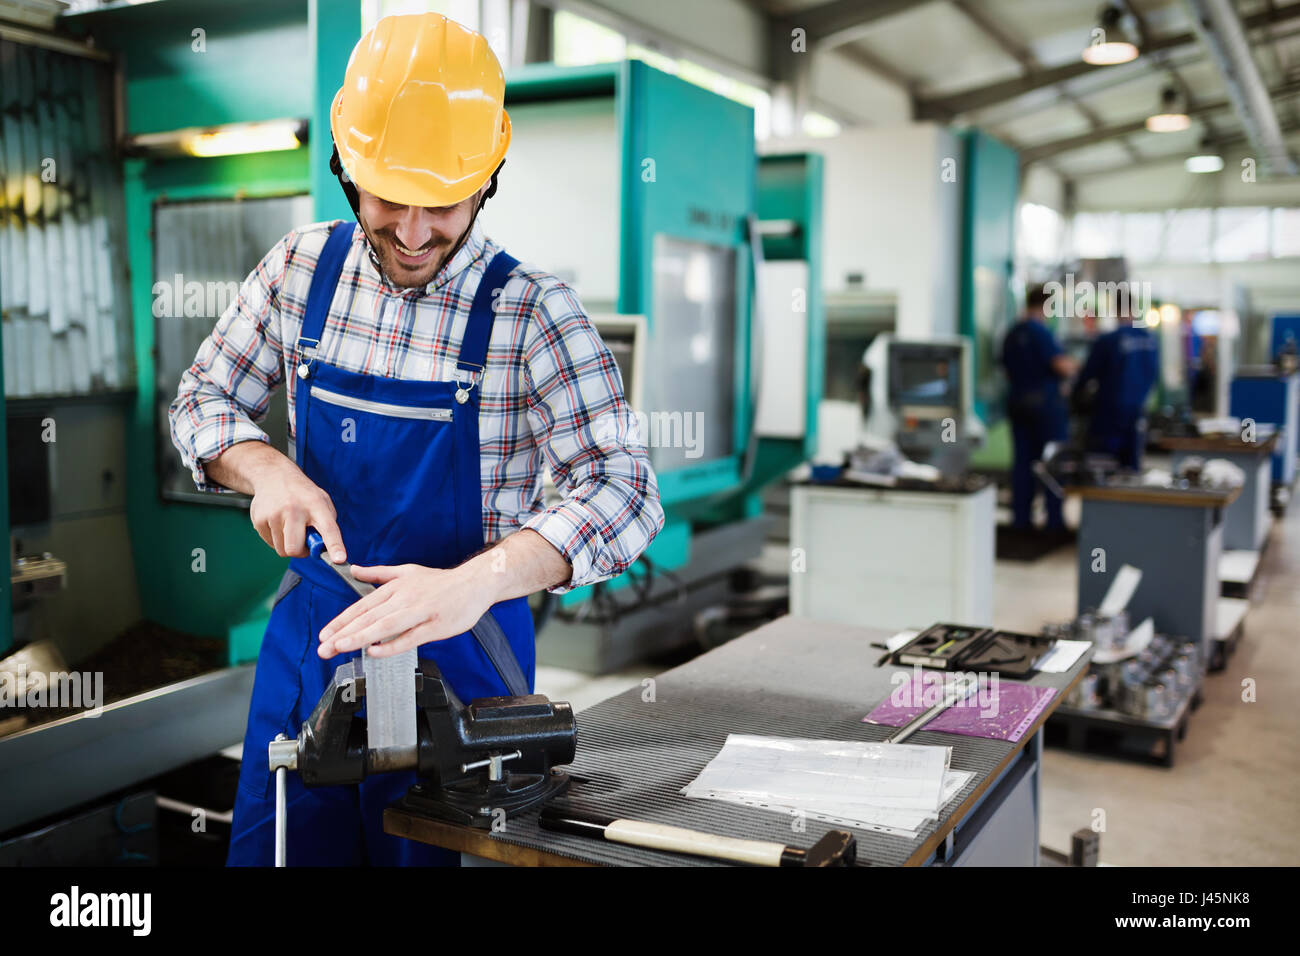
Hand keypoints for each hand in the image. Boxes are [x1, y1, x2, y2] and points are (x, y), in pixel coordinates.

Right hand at [246, 457, 346, 561]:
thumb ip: (327, 525)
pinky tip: (278, 522)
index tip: (339, 560)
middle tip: (303, 540)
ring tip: (290, 526)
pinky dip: (276, 538)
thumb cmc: (303, 495)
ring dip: (288, 544)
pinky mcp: (259, 519)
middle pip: (294, 549)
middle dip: (300, 551)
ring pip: (282, 550)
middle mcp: (294, 509)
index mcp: (316, 505)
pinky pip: (271, 543)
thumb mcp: (322, 502)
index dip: (335, 546)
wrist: (273, 475)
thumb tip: (323, 550)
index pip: (328, 529)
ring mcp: (274, 514)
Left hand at [316, 563, 494, 658]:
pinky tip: (374, 652)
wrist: (475, 582)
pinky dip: (391, 645)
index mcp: (395, 587)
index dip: (341, 621)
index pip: (362, 606)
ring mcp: (420, 612)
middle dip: (343, 634)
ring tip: (339, 648)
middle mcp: (404, 598)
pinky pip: (410, 637)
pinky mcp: (436, 626)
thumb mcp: (406, 571)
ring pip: (385, 626)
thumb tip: (354, 570)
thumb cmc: (441, 582)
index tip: (324, 634)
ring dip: (360, 637)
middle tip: (323, 648)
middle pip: (369, 618)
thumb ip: (378, 573)